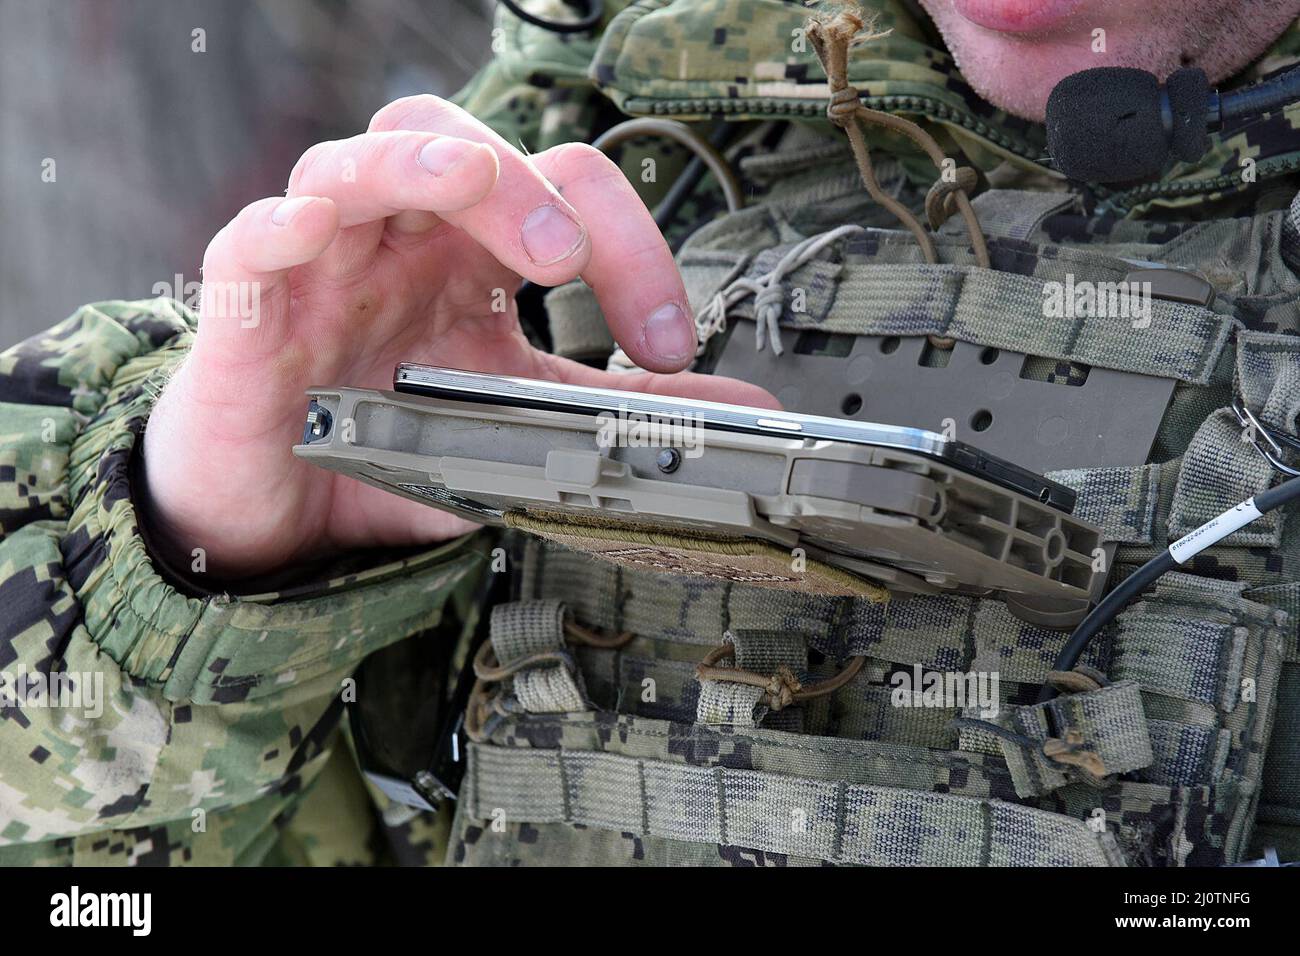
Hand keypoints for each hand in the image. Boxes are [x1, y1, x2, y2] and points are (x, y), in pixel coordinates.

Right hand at [142, 95, 776, 576]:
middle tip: (570, 261)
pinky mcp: (247, 313)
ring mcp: (322, 269)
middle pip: (459, 145)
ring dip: (419, 163)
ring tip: (469, 181)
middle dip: (525, 185)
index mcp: (470, 259)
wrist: (286, 516)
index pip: (560, 194)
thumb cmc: (387, 447)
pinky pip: (251, 243)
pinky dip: (283, 228)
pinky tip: (315, 228)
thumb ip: (613, 409)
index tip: (666, 345)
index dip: (629, 251)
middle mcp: (400, 244)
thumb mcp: (516, 423)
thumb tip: (736, 406)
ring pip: (355, 164)